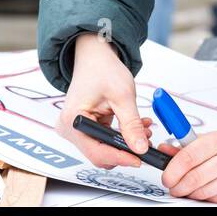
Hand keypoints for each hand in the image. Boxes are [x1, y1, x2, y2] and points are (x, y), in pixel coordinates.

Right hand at [57, 33, 152, 167]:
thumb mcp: (123, 96)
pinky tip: (135, 126)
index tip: (140, 159)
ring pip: (103, 148)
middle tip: (146, 142)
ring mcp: (76, 130)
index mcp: (73, 120)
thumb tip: (141, 148)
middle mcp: (70, 128)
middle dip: (124, 150)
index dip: (120, 157)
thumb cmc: (103, 69)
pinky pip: (104, 140)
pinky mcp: (85, 128)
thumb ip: (131, 125)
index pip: (96, 151)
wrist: (95, 57)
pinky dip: (121, 137)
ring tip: (144, 129)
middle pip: (99, 153)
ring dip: (125, 143)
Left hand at [158, 131, 216, 204]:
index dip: (173, 169)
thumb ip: (186, 147)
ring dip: (189, 193)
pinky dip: (204, 198)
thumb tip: (164, 149)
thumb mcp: (211, 143)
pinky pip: (214, 200)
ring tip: (188, 188)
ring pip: (202, 191)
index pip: (190, 155)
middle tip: (173, 186)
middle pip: (195, 177)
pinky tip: (205, 190)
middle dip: (178, 186)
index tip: (166, 176)